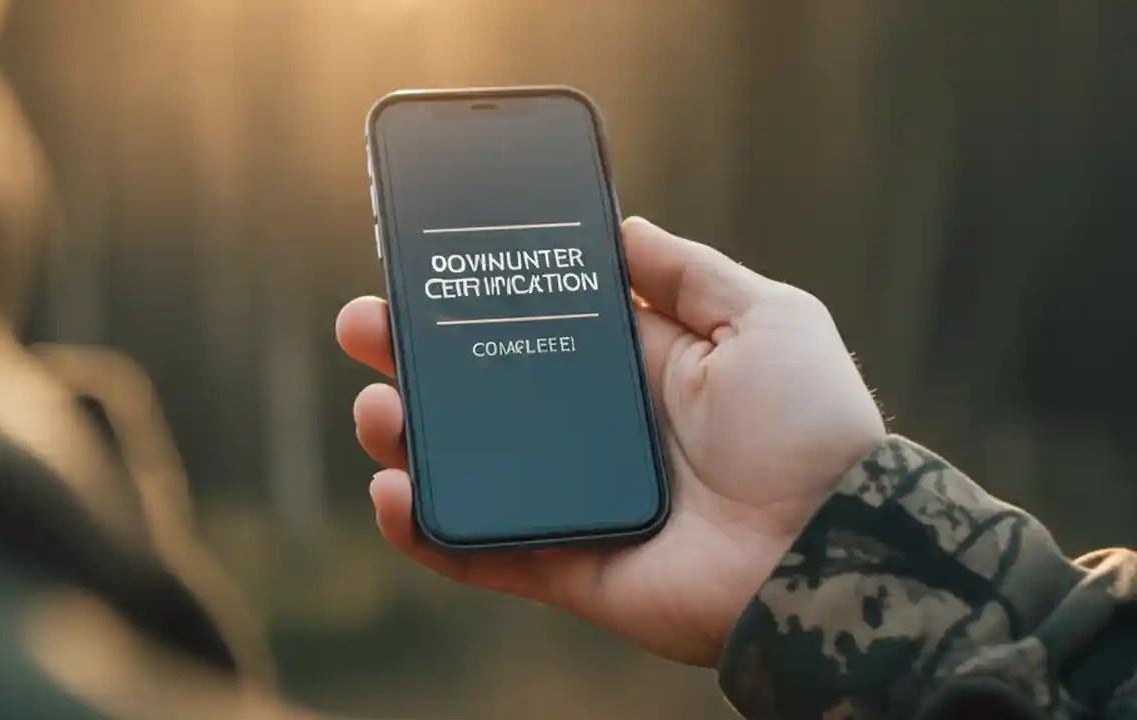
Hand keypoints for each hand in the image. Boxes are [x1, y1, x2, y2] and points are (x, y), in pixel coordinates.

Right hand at [335, 217, 884, 665]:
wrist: (834, 547)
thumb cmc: (811, 428)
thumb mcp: (766, 318)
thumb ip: (689, 273)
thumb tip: (624, 228)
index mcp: (634, 372)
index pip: (531, 328)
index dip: (474, 302)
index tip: (423, 270)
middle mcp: (594, 433)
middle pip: (481, 393)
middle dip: (414, 359)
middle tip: (366, 326)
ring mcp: (573, 500)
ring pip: (465, 469)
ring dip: (405, 439)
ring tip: (378, 409)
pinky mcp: (565, 566)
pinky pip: (478, 552)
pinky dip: (425, 531)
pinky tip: (394, 492)